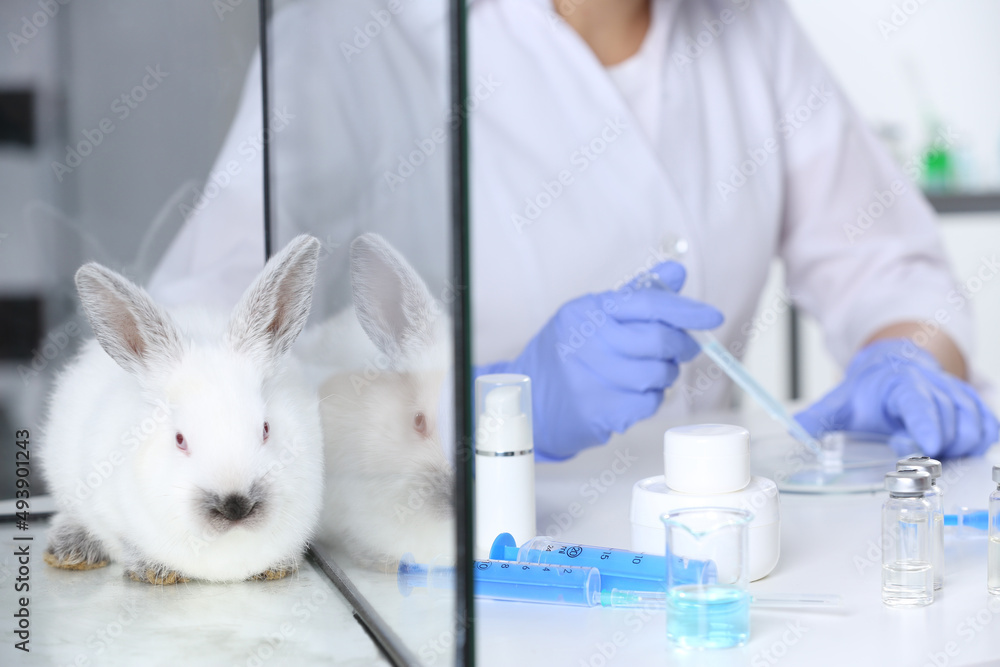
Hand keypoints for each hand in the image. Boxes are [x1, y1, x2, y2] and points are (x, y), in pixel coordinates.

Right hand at [477, 262, 722, 459]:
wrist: (528, 402)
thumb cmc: (566, 355)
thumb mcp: (591, 316)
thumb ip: (636, 295)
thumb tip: (676, 273)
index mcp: (587, 311)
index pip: (647, 303)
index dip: (685, 310)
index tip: (712, 317)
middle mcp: (586, 341)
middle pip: (658, 340)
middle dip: (682, 346)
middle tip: (685, 349)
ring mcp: (590, 378)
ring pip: (658, 374)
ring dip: (665, 374)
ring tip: (649, 373)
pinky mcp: (598, 411)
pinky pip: (648, 402)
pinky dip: (651, 398)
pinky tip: (634, 393)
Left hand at [794, 338, 998, 457]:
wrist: (897, 369)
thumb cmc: (872, 390)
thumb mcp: (841, 402)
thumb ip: (817, 418)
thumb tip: (793, 430)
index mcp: (902, 384)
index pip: (918, 403)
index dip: (925, 423)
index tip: (926, 444)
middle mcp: (936, 387)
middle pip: (949, 422)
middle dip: (935, 445)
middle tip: (910, 452)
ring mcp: (959, 396)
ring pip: (973, 428)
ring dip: (956, 448)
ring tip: (929, 450)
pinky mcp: (975, 407)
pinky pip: (988, 430)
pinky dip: (977, 444)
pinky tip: (956, 448)